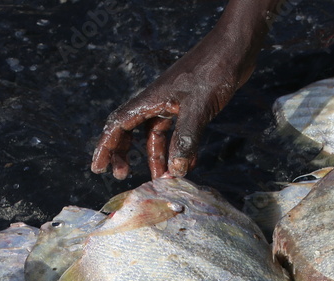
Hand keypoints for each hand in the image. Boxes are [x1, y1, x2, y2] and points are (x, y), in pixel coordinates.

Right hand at [91, 0, 279, 178]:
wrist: (235, 49)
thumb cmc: (214, 71)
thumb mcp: (198, 108)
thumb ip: (186, 140)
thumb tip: (176, 171)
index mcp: (151, 99)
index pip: (118, 125)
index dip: (106, 147)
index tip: (99, 168)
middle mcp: (157, 102)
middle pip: (131, 131)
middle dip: (125, 154)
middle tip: (124, 175)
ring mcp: (173, 104)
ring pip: (156, 135)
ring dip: (158, 157)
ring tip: (163, 178)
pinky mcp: (190, 107)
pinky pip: (177, 133)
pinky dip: (179, 149)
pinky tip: (189, 164)